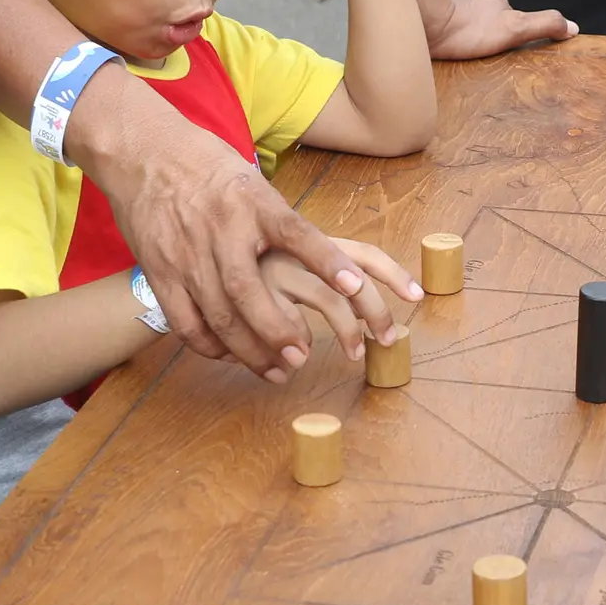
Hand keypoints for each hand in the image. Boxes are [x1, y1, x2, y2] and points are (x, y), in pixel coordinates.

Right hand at [111, 114, 420, 381]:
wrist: (143, 152)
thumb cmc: (211, 170)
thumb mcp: (252, 184)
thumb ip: (280, 224)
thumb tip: (324, 263)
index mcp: (253, 202)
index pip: (295, 232)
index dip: (326, 260)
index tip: (356, 285)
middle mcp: (221, 228)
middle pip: (248, 290)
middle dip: (276, 330)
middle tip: (301, 357)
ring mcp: (186, 253)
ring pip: (218, 315)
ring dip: (249, 351)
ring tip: (277, 371)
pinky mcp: (160, 272)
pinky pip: (186, 323)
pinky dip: (211, 347)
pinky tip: (231, 356)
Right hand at [257, 240, 411, 360]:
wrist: (187, 258)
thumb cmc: (250, 273)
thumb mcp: (291, 275)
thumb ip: (327, 290)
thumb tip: (364, 316)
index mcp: (312, 244)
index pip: (363, 253)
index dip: (393, 274)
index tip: (418, 296)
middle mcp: (296, 251)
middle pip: (352, 279)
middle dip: (377, 311)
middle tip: (388, 340)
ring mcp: (274, 269)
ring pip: (328, 300)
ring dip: (348, 332)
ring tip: (354, 354)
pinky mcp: (250, 292)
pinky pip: (291, 325)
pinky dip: (302, 346)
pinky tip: (299, 361)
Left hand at [424, 0, 575, 60]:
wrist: (422, 21)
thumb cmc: (467, 28)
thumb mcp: (514, 28)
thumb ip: (543, 25)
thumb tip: (573, 27)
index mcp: (496, 3)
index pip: (514, 15)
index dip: (517, 30)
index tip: (514, 45)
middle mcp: (475, 2)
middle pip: (489, 17)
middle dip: (491, 32)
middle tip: (490, 51)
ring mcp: (452, 8)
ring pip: (466, 22)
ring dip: (468, 34)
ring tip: (467, 51)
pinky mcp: (432, 19)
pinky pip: (445, 28)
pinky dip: (448, 37)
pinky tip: (445, 47)